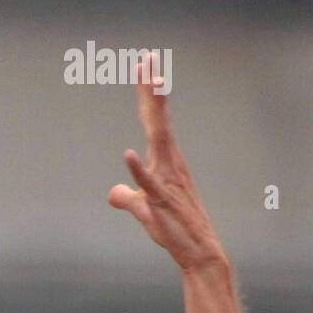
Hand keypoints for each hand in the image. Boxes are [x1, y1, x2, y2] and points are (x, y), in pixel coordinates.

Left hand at [107, 55, 226, 272]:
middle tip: (145, 60)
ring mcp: (167, 180)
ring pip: (159, 140)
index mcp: (165, 162)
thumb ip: (127, 197)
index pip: (154, 122)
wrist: (198, 252)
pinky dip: (137, 170)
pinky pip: (148, 184)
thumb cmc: (174, 229)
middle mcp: (169, 164)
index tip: (144, 67)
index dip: (147, 96)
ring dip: (154, 112)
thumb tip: (114, 193)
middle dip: (151, 91)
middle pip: (157, 121)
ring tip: (151, 86)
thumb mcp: (144, 211)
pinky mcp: (162, 202)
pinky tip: (127, 155)